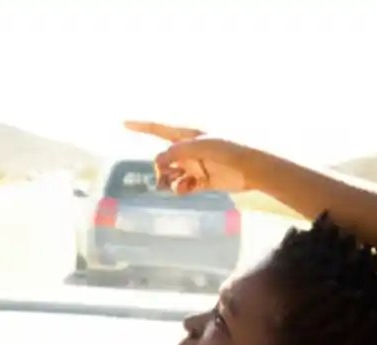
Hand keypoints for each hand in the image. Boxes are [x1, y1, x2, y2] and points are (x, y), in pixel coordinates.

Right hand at [124, 120, 250, 194]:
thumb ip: (177, 151)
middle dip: (159, 167)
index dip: (141, 126)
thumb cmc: (229, 149)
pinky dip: (181, 189)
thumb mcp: (200, 145)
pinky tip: (185, 189)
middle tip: (162, 175)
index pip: (159, 129)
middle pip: (163, 158)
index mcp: (188, 135)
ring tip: (174, 186)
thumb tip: (159, 160)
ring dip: (168, 180)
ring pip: (172, 174)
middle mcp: (190, 150)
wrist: (252, 167)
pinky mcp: (204, 181)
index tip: (124, 123)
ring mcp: (196, 166)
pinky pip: (184, 186)